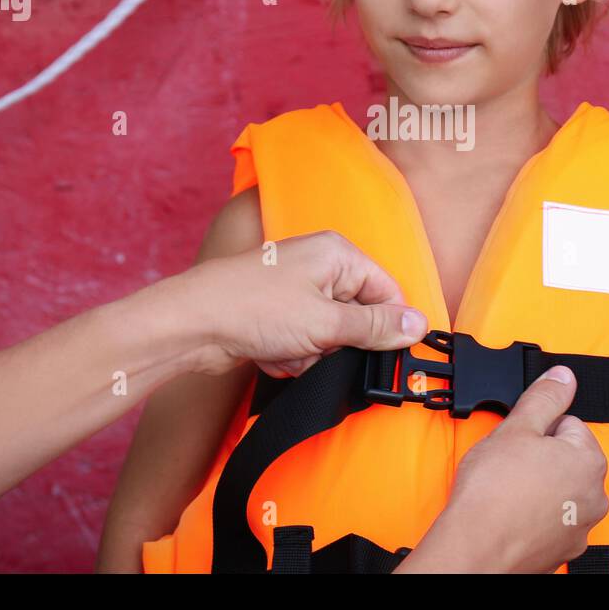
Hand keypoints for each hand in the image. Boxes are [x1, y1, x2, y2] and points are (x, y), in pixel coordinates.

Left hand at [137, 230, 428, 376]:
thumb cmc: (252, 308)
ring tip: (285, 349)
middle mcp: (318, 265)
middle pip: (357, 317)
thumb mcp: (326, 323)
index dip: (387, 326)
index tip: (384, 354)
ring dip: (312, 354)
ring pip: (329, 337)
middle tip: (316, 348)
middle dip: (338, 344)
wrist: (190, 324)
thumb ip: (375, 327)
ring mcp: (295, 290)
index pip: (387, 292)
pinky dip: (290, 355)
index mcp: (338, 254)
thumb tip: (418, 326)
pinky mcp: (276, 314)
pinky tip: (269, 352)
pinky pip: (303, 343)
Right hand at [397, 366, 608, 572]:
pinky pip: (552, 521)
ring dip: (538, 488)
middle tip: (509, 465)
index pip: (569, 425)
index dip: (538, 429)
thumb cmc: (494, 492)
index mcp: (589, 460)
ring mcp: (580, 527)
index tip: (518, 441)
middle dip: (541, 458)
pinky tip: (511, 515)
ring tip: (507, 492)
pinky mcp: (563, 551)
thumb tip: (563, 376)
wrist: (476, 549)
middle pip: (567, 459)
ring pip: (559, 491)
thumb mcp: (517, 428)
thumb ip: (544, 397)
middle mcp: (594, 496)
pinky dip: (535, 517)